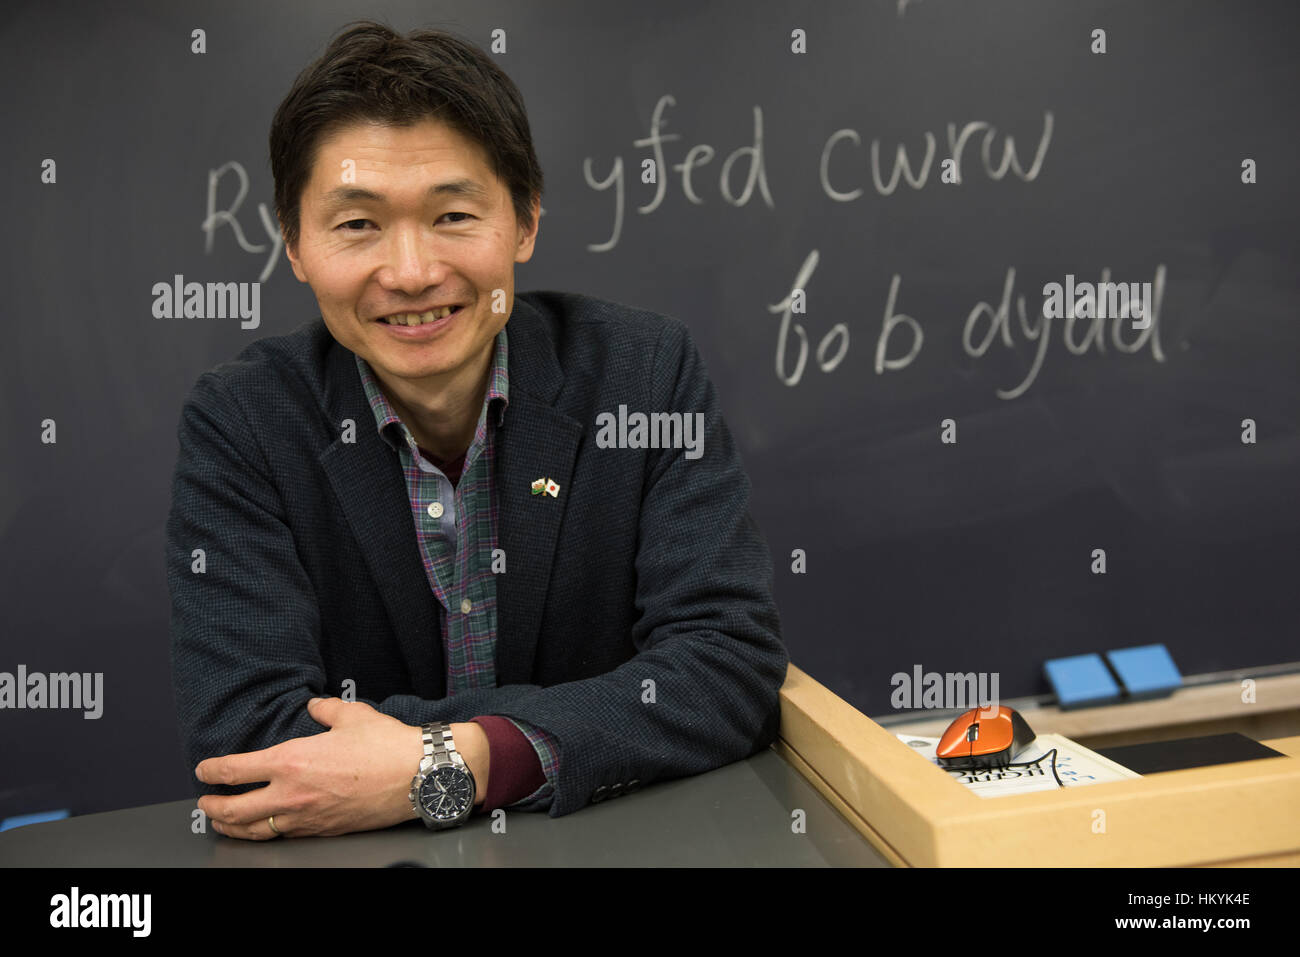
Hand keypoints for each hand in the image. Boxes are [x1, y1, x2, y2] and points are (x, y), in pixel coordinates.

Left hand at [195, 697, 424, 839]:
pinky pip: (284, 836)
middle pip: (234, 810)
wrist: (417, 776)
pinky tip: (264, 830)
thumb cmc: (386, 745)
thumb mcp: (352, 715)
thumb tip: (315, 705)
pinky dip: (265, 834)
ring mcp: (306, 817)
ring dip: (232, 827)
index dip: (212, 771)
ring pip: (255, 830)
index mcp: (292, 760)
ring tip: (223, 823)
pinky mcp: (324, 831)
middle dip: (212, 806)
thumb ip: (326, 709)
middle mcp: (292, 794)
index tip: (203, 770)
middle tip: (204, 802)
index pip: (235, 770)